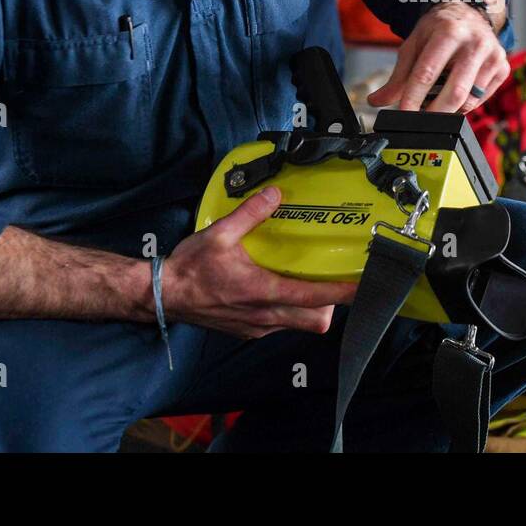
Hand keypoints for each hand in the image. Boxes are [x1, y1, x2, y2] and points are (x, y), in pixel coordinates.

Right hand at [165, 186, 355, 338]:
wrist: (162, 294)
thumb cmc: (190, 267)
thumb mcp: (220, 233)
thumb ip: (251, 214)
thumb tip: (274, 194)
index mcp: (262, 292)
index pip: (314, 296)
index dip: (342, 293)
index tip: (363, 285)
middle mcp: (264, 315)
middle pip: (315, 321)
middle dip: (331, 305)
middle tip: (333, 281)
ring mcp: (256, 327)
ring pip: (298, 325)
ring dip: (309, 308)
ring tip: (307, 282)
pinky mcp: (246, 331)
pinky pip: (278, 325)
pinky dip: (287, 311)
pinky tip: (278, 290)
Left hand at [368, 0, 507, 112]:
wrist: (470, 12)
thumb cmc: (439, 29)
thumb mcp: (415, 44)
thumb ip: (398, 76)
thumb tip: (377, 101)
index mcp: (449, 31)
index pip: (428, 72)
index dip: (414, 97)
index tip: (404, 113)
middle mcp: (475, 42)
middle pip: (455, 92)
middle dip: (434, 113)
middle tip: (420, 120)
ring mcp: (493, 56)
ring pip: (469, 99)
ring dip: (448, 111)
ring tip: (435, 108)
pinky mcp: (503, 67)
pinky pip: (481, 99)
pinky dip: (464, 106)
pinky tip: (454, 98)